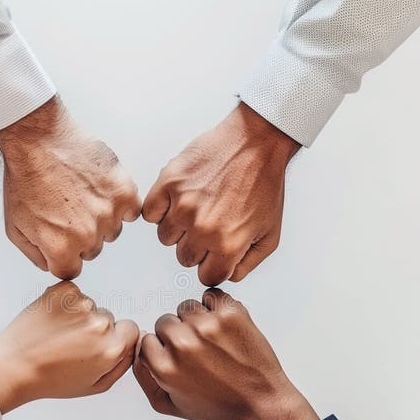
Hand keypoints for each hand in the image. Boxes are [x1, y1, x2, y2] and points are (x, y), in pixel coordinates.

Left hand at [0, 97, 140, 278]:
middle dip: (81, 236)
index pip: (71, 270)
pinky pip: (132, 210)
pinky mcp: (123, 191)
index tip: (61, 238)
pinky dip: (122, 204)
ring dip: (101, 219)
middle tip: (68, 210)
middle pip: (92, 251)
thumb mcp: (15, 227)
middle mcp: (87, 235)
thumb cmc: (24, 178)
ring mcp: (108, 213)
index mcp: (60, 248)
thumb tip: (53, 265)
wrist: (37, 140)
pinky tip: (102, 192)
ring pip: (112, 231)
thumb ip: (36, 255)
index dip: (63, 255)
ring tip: (82, 196)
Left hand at [0, 281, 139, 413]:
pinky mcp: (62, 291)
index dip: (115, 338)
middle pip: (109, 317)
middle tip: (70, 345)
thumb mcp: (95, 385)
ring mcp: (80, 305)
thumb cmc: (50, 379)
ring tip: (56, 335)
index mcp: (112, 348)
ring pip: (89, 305)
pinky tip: (50, 321)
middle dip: (94, 329)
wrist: (12, 365)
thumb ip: (122, 364)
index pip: (131, 329)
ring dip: (77, 316)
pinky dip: (63, 302)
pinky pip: (72, 293)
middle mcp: (100, 324)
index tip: (97, 345)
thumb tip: (134, 345)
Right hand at [133, 288, 317, 419]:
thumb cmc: (219, 406)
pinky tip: (225, 328)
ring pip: (187, 307)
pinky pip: (212, 295)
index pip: (147, 339)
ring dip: (197, 320)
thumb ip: (145, 376)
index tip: (179, 356)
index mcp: (165, 367)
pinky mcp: (230, 314)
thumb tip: (137, 348)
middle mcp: (183, 344)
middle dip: (179, 334)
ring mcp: (207, 326)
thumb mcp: (169, 404)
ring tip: (214, 342)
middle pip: (166, 322)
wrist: (261, 403)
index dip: (163, 347)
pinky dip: (216, 306)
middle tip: (200, 352)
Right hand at [142, 103, 299, 285]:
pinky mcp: (169, 184)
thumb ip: (247, 264)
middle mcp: (203, 229)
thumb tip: (226, 275)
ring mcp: (183, 206)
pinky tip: (178, 199)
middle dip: (196, 245)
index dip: (211, 265)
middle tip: (210, 223)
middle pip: (184, 259)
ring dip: (178, 227)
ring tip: (197, 207)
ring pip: (165, 237)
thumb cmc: (264, 184)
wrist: (257, 143)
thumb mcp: (269, 234)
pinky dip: (160, 209)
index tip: (214, 253)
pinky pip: (150, 213)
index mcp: (227, 245)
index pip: (206, 277)